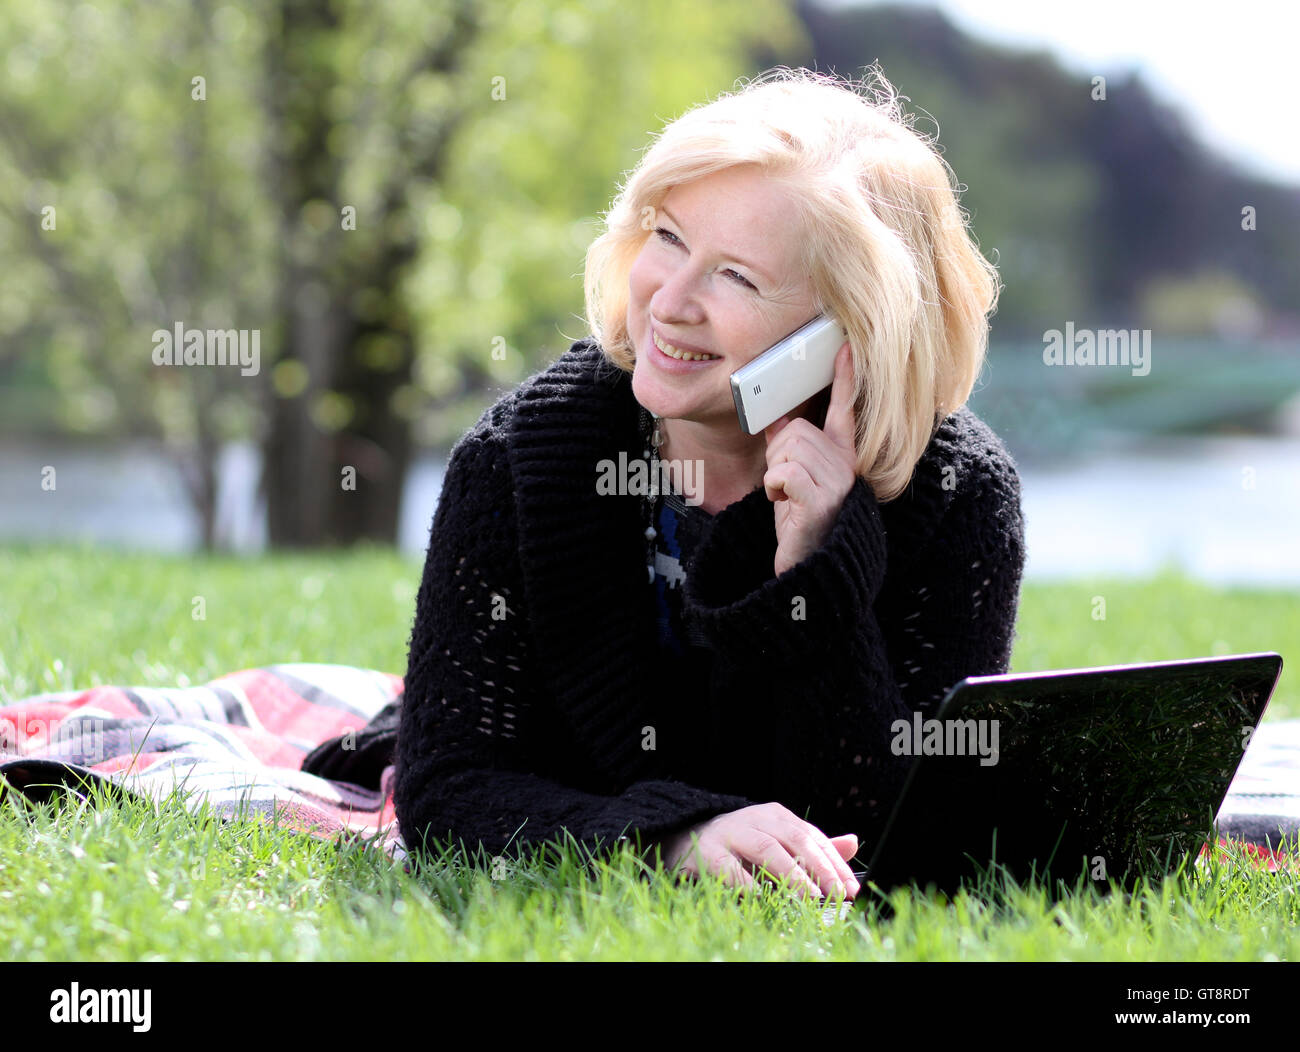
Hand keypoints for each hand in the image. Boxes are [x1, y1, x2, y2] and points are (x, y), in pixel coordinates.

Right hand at [657, 802, 861, 900]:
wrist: (684, 839)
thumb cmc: (739, 847)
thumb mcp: (777, 844)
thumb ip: (812, 848)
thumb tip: (853, 843)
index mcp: (775, 816)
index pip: (812, 836)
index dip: (834, 862)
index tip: (851, 888)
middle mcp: (754, 819)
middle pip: (794, 838)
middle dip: (820, 867)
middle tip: (837, 894)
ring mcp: (730, 833)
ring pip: (766, 849)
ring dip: (791, 874)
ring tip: (810, 897)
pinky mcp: (708, 853)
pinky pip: (731, 869)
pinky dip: (749, 885)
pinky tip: (765, 899)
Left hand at [762, 342, 858, 576]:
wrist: (807, 571)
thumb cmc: (800, 525)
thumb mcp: (792, 481)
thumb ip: (786, 448)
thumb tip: (774, 417)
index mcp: (843, 457)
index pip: (845, 410)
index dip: (844, 379)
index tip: (843, 347)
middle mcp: (847, 466)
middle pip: (796, 430)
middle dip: (777, 454)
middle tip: (784, 484)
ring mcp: (839, 483)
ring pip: (788, 447)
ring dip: (774, 472)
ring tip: (786, 496)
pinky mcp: (823, 501)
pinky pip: (784, 471)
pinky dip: (774, 486)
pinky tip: (784, 503)